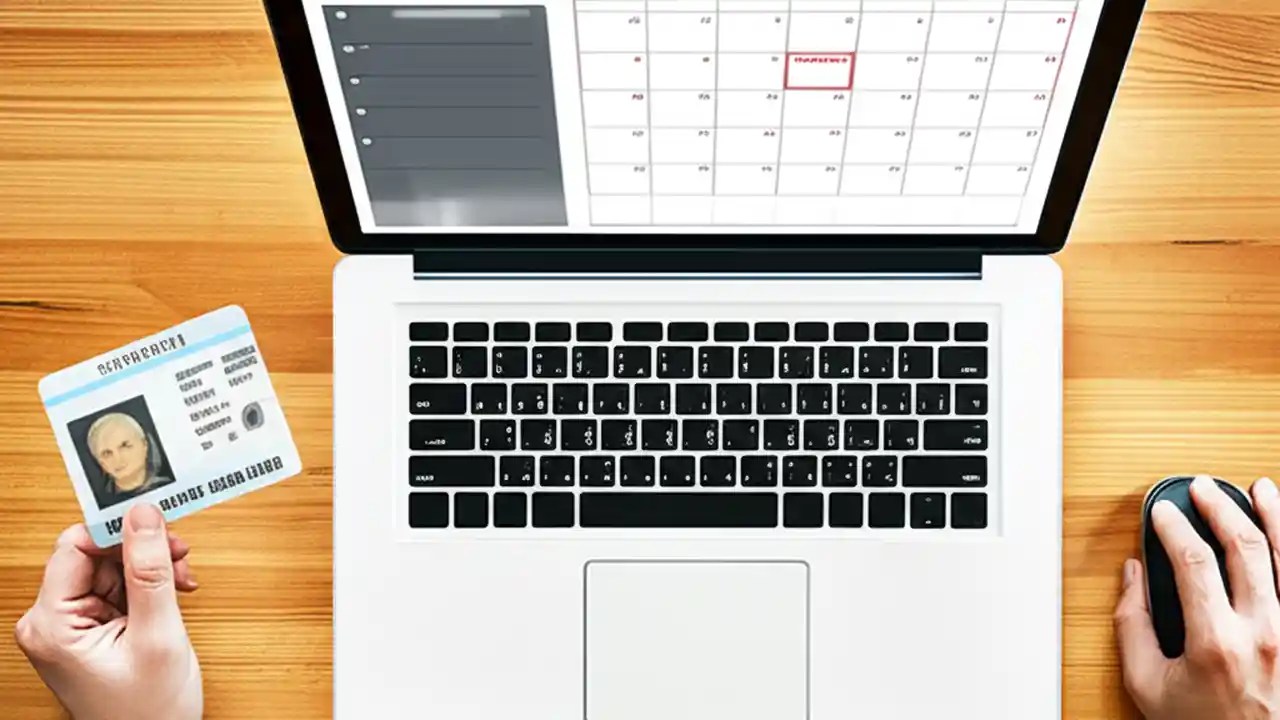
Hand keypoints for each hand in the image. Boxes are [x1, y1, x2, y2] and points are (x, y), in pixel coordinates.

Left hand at [14, 504, 202, 719]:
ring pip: (110, 568)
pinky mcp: (87, 629)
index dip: (118, 529)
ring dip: (150, 569)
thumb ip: (149, 572)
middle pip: (95, 555)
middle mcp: (50, 622)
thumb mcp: (157, 635)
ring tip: (181, 584)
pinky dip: (147, 587)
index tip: (157, 518)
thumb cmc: (148, 712)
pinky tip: (171, 594)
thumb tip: (143, 516)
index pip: (76, 548)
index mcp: (52, 625)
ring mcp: (68, 626)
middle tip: (181, 558)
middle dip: (142, 551)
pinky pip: (116, 589)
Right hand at [1116, 475, 1279, 718]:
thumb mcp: (1148, 686)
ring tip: (1260, 490)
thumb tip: (1132, 577)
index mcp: (1216, 642)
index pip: (1193, 560)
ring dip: (1274, 516)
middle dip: (1221, 507)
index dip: (1174, 526)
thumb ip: (1132, 626)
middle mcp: (1265, 634)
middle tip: (1204, 488)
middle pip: (1245, 547)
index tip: (1163, 512)